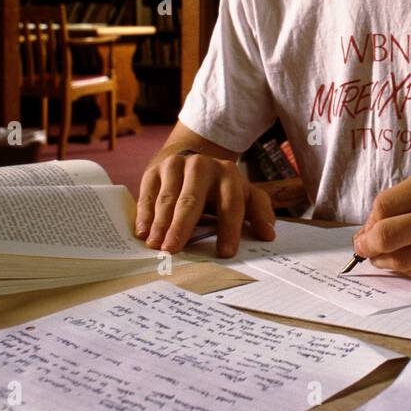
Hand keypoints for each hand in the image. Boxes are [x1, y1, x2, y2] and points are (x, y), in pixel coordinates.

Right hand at [135, 152, 275, 255]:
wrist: (192, 157)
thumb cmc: (221, 186)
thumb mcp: (244, 194)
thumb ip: (260, 212)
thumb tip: (268, 234)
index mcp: (229, 174)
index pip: (230, 204)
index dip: (229, 229)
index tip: (225, 252)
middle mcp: (202, 166)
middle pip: (191, 200)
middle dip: (182, 227)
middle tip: (173, 250)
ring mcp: (176, 165)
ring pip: (167, 198)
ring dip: (160, 224)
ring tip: (155, 246)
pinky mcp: (155, 170)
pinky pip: (148, 194)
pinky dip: (144, 214)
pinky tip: (142, 232)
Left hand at [352, 174, 410, 286]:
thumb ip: (405, 205)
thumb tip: (366, 233)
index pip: (384, 206)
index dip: (370, 220)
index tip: (369, 228)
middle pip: (385, 235)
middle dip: (366, 245)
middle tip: (364, 248)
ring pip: (398, 260)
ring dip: (382, 261)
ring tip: (383, 257)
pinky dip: (407, 270)